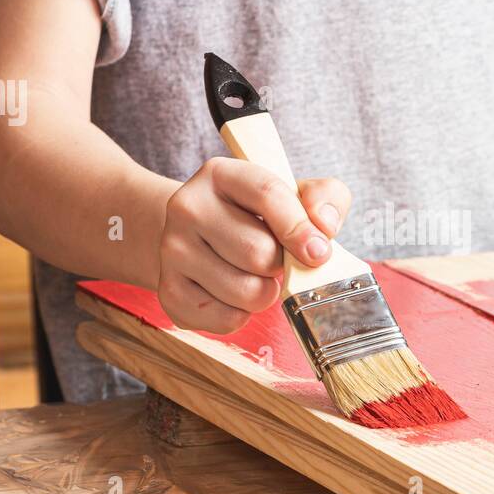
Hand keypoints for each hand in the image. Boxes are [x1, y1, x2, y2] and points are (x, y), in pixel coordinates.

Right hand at [158, 157, 350, 331]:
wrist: (197, 237)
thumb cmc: (255, 217)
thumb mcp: (294, 194)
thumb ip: (324, 198)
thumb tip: (324, 226)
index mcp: (221, 174)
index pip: (268, 195)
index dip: (300, 228)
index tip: (319, 252)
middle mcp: (187, 207)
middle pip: (258, 253)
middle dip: (281, 265)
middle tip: (275, 259)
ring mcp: (172, 250)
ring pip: (245, 291)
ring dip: (265, 293)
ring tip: (255, 275)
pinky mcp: (169, 291)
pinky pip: (227, 319)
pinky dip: (242, 315)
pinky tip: (234, 294)